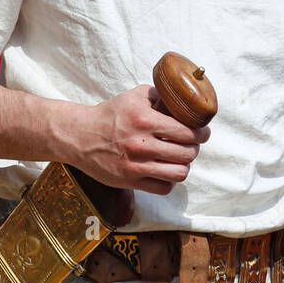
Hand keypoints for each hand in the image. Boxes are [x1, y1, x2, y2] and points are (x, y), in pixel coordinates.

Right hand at [63, 84, 209, 194]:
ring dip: (183, 166)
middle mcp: (142, 144)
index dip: (201, 134)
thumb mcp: (132, 96)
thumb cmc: (108, 115)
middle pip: (187, 154)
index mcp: (145, 120)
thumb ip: (157, 95)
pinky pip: (163, 188)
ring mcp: (136, 165)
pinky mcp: (130, 181)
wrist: (80, 137)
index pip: (187, 132)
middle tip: (191, 146)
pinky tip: (165, 172)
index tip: (203, 133)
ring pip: (179, 173)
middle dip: (193, 149)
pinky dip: (169, 181)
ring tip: (179, 160)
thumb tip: (180, 99)